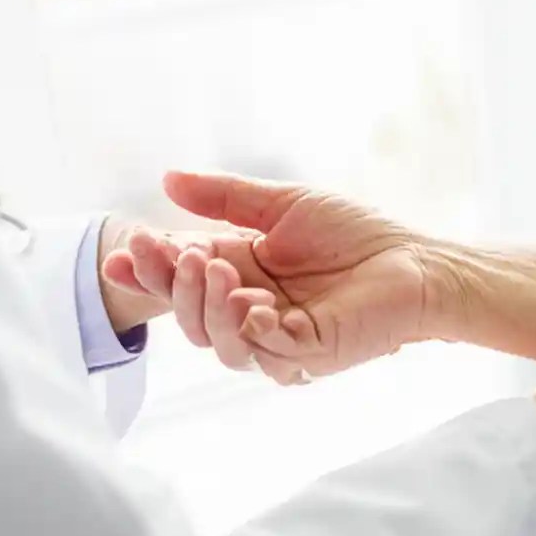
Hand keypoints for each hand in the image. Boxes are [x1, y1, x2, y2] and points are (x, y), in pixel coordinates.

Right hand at [101, 171, 430, 381]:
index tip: (120, 253)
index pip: (180, 281)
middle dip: (174, 287)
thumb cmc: (356, 233)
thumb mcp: (283, 204)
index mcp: (239, 276)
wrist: (414, 258)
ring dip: (210, 309)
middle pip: (190, 318)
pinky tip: (254, 304)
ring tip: (219, 270)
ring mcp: (278, 340)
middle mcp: (251, 313)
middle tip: (183, 253)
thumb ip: (226, 197)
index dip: (148, 271)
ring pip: (221, 345)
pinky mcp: (310, 356)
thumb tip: (167, 179)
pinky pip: (268, 355)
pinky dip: (254, 331)